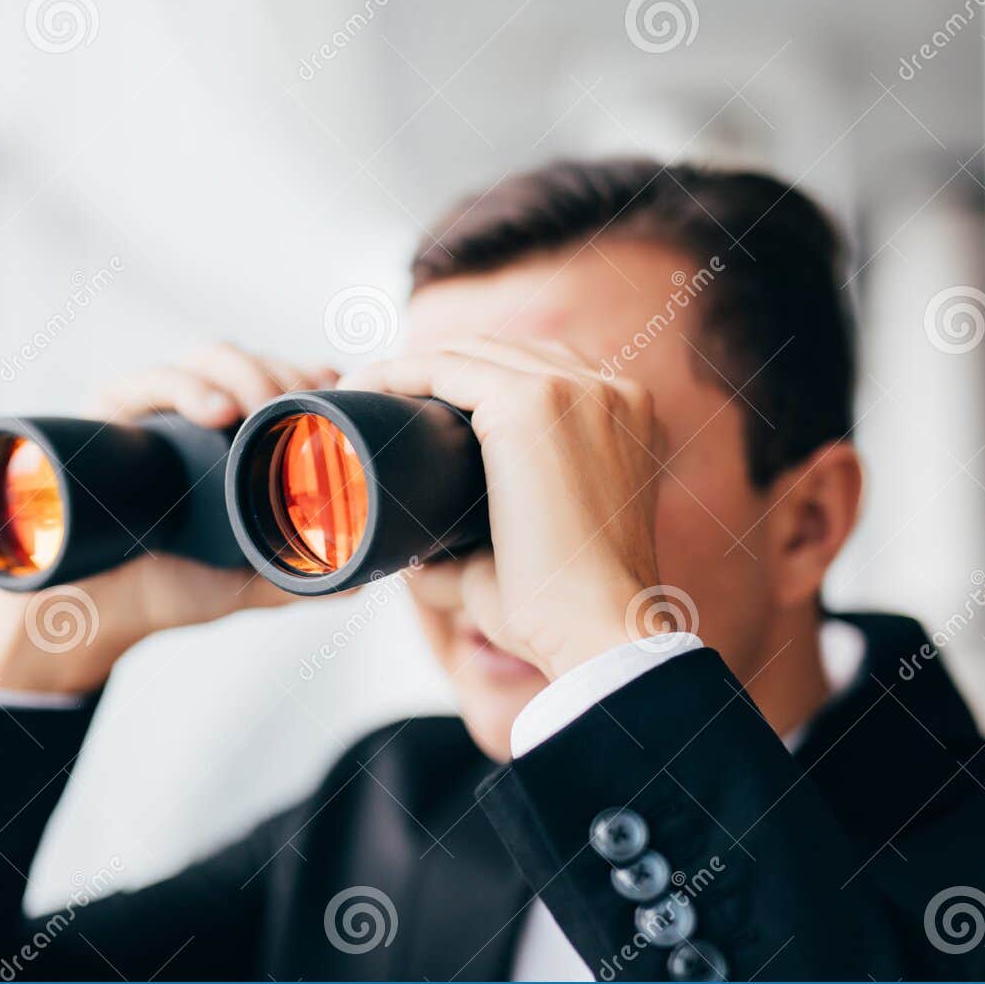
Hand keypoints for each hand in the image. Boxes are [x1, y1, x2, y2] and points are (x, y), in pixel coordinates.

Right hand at [0, 345, 337, 695]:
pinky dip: (182, 387)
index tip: (338, 393)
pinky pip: (142, 384)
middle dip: (281, 372)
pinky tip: (213, 410)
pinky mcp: (104, 416)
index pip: (277, 380)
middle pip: (246, 361)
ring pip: (203, 360)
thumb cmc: (171, 586)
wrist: (100, 613)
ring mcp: (148, 410)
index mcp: (228, 437)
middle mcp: (190, 412)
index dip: (309, 376)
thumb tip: (365, 582)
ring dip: (242, 373)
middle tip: (306, 402)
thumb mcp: (248, 584)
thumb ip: (302, 579)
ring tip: (262, 408)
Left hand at [338, 339, 671, 681]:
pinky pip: (446, 367)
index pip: (535, 371)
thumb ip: (477, 544)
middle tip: (375, 402)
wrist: (594, 631)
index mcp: (624, 417)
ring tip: (360, 396)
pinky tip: (363, 390)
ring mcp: (576, 390)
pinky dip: (397, 373)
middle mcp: (612, 390)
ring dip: (408, 367)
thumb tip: (414, 559)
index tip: (412, 409)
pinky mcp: (533, 403)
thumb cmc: (562, 609)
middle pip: (502, 352)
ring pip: (470, 353)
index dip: (467, 381)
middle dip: (434, 369)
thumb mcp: (530, 553)